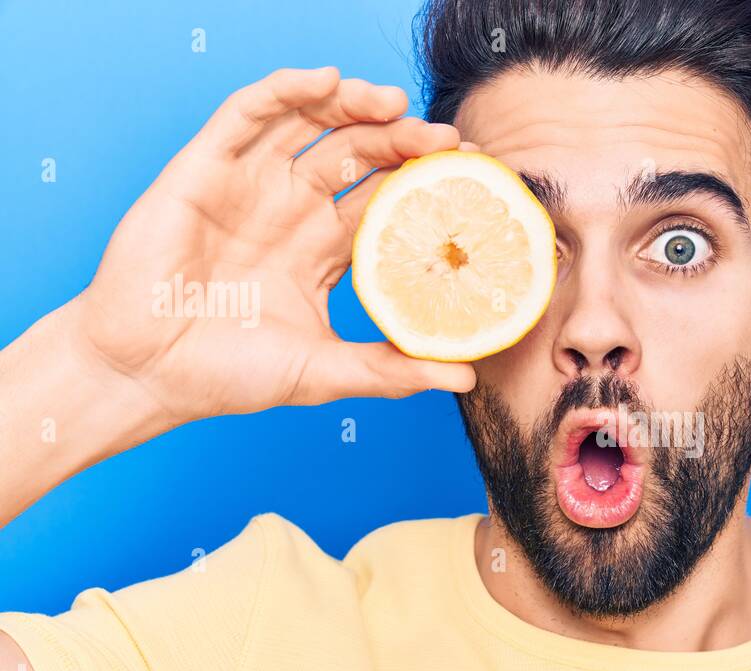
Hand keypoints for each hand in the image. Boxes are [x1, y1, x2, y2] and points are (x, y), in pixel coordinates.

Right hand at [69, 66, 474, 427]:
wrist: (147, 373)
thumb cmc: (228, 374)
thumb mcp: (324, 372)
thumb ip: (391, 371)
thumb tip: (465, 375)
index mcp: (325, 248)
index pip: (386, 198)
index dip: (426, 180)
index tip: (471, 173)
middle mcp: (293, 209)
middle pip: (359, 154)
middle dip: (402, 140)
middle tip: (444, 138)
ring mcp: (250, 185)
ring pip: (311, 123)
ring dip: (354, 104)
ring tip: (395, 104)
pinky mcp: (204, 170)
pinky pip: (247, 115)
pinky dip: (286, 91)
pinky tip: (326, 83)